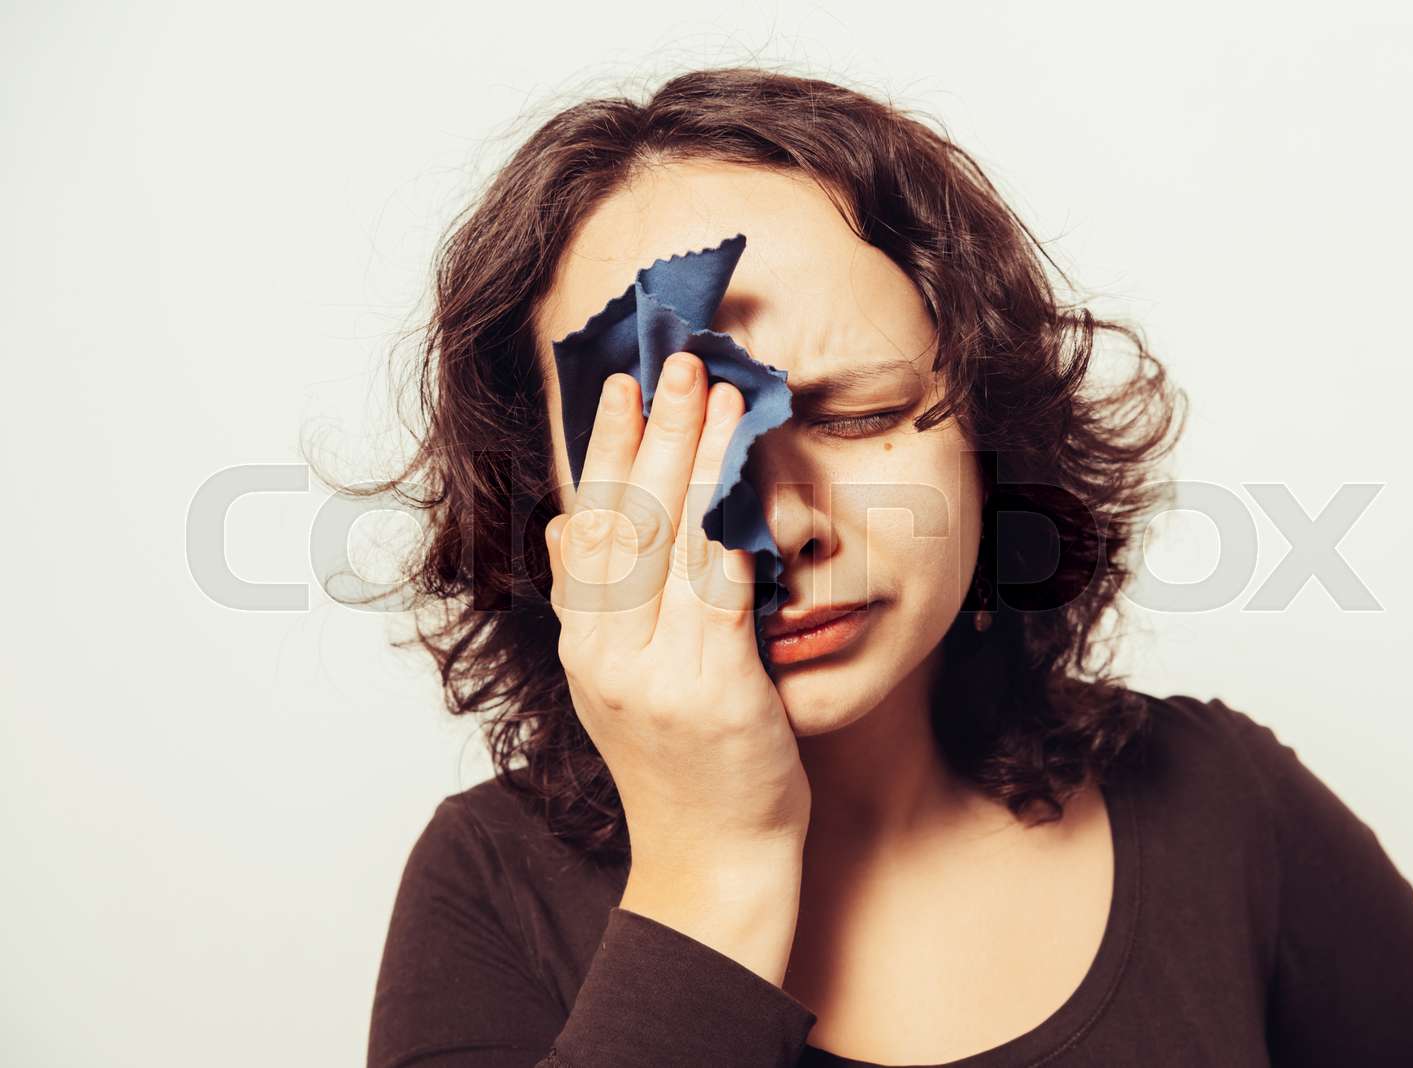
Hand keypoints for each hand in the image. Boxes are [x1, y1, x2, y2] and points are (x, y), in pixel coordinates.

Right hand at [545, 351, 812, 876]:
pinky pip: (722, 594)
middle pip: (626, 522)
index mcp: (583, 647)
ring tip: (718, 394)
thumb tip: (565, 523)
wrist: (713, 861)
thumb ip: (592, 604)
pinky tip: (743, 478)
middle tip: (675, 362)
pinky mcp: (716, 694)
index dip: (602, 451)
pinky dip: (729, 531)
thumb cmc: (678, 766)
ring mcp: (659, 676)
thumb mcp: (613, 684)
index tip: (615, 384)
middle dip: (651, 433)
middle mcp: (609, 656)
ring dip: (697, 460)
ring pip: (674, 545)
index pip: (587, 527)